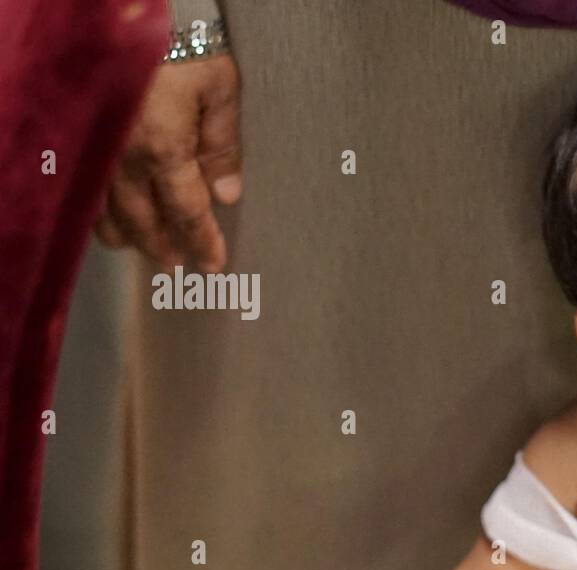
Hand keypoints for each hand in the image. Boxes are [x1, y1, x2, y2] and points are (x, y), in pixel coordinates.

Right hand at [94, 54, 241, 272]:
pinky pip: (82, 183)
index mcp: (164, 148)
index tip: (212, 263)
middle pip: (142, 218)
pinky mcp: (78, 133)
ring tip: (142, 248)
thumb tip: (228, 195)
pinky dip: (96, 207)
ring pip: (105, 208)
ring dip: (125, 233)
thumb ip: (223, 146)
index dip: (202, 242)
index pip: (187, 212)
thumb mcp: (220, 89)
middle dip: (161, 245)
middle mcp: (123, 155)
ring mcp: (94, 145)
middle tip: (176, 266)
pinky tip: (106, 217)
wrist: (127, 9)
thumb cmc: (182, 42)